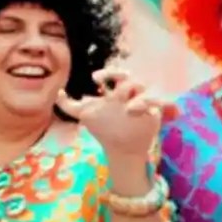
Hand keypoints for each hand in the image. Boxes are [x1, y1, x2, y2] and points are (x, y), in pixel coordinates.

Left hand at [57, 68, 178, 159]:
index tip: (94, 79)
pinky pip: (162, 104)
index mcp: (117, 90)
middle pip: (133, 80)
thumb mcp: (85, 114)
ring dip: (142, 98)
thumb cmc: (105, 127)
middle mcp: (133, 93)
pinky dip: (161, 105)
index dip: (106, 74)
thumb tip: (58, 92)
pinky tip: (150, 112)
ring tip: (132, 109)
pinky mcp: (157, 112)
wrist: (122, 147)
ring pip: (148, 93)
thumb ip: (69, 105)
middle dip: (126, 84)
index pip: (114, 75)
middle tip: (118, 92)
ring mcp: (146, 102)